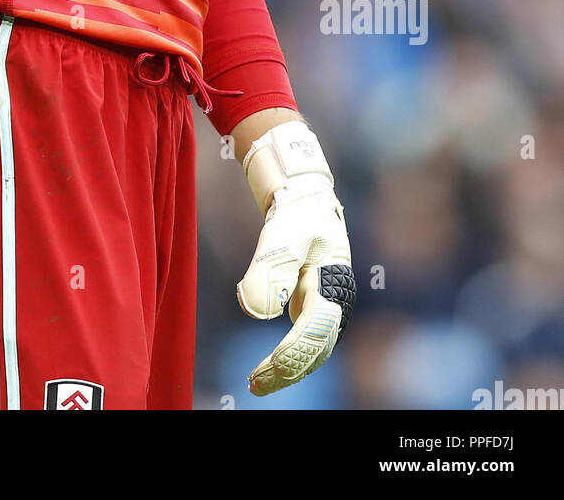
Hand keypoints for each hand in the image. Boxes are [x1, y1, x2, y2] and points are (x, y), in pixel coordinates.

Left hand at [236, 120, 354, 395]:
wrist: (306, 205)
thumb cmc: (296, 216)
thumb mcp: (282, 233)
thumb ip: (270, 268)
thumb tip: (256, 312)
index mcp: (333, 284)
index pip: (315, 327)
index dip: (294, 349)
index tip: (271, 364)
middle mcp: (335, 303)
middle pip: (316, 348)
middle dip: (288, 369)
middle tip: (254, 384)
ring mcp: (327, 310)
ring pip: (311, 352)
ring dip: (286, 370)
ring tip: (255, 384)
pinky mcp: (314, 312)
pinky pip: (303, 344)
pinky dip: (286, 360)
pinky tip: (264, 371)